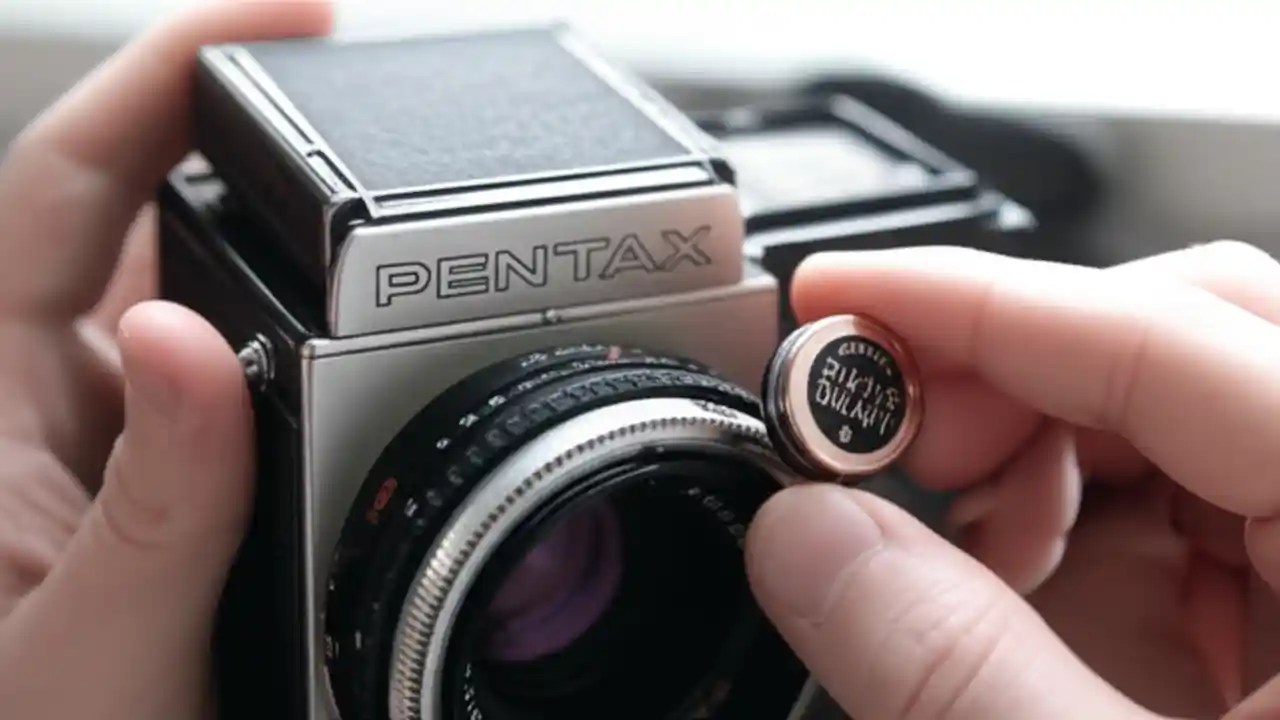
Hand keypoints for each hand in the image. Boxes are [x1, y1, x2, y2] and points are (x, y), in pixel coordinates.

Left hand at [0, 3, 330, 718]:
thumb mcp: (95, 654)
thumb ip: (158, 508)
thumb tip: (206, 347)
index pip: (69, 180)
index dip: (169, 70)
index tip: (292, 11)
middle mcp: (55, 397)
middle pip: (151, 207)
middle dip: (255, 132)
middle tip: (379, 105)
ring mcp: (130, 431)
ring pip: (214, 287)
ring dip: (295, 239)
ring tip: (399, 213)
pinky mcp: (188, 472)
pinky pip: (256, 365)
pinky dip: (318, 329)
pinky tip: (374, 335)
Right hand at [746, 242, 1279, 718]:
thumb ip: (953, 664)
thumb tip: (806, 537)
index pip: (1163, 331)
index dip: (971, 300)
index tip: (835, 298)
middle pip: (1181, 331)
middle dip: (1002, 368)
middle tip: (886, 432)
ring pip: (1177, 408)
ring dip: (1032, 446)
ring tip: (945, 533)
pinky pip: (1184, 495)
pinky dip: (1070, 513)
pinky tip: (1010, 574)